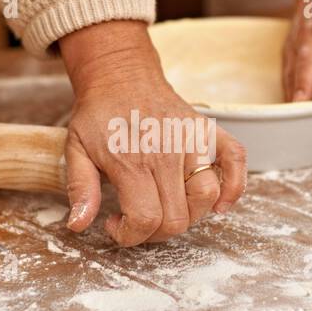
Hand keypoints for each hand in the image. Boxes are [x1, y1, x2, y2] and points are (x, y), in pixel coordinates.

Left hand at [59, 21, 246, 245]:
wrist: (119, 75)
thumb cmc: (98, 115)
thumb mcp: (75, 150)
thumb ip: (80, 189)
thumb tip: (78, 225)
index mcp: (132, 161)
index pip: (146, 220)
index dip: (130, 236)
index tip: (116, 225)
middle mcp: (166, 153)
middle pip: (177, 218)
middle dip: (155, 232)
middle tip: (137, 218)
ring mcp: (191, 140)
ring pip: (206, 196)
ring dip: (189, 215)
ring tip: (166, 208)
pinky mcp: (207, 130)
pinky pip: (236, 160)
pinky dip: (235, 186)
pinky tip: (219, 204)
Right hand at [282, 0, 311, 101]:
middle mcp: (310, 33)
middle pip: (306, 63)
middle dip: (304, 87)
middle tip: (303, 109)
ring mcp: (296, 40)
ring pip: (292, 67)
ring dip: (292, 90)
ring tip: (292, 114)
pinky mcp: (288, 46)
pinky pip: (286, 68)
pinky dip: (286, 86)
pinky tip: (288, 105)